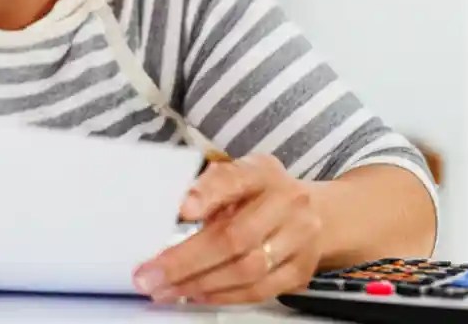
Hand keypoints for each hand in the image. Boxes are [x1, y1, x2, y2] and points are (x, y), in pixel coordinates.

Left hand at [133, 153, 322, 305]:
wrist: (316, 214)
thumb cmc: (261, 195)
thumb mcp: (237, 177)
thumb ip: (207, 190)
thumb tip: (166, 214)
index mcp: (262, 172)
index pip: (234, 179)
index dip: (206, 194)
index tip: (182, 210)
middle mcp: (286, 203)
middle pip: (235, 237)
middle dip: (186, 261)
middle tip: (150, 275)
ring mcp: (299, 239)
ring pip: (246, 270)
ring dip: (199, 284)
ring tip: (165, 289)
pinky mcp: (300, 271)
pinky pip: (258, 291)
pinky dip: (223, 295)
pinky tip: (196, 294)